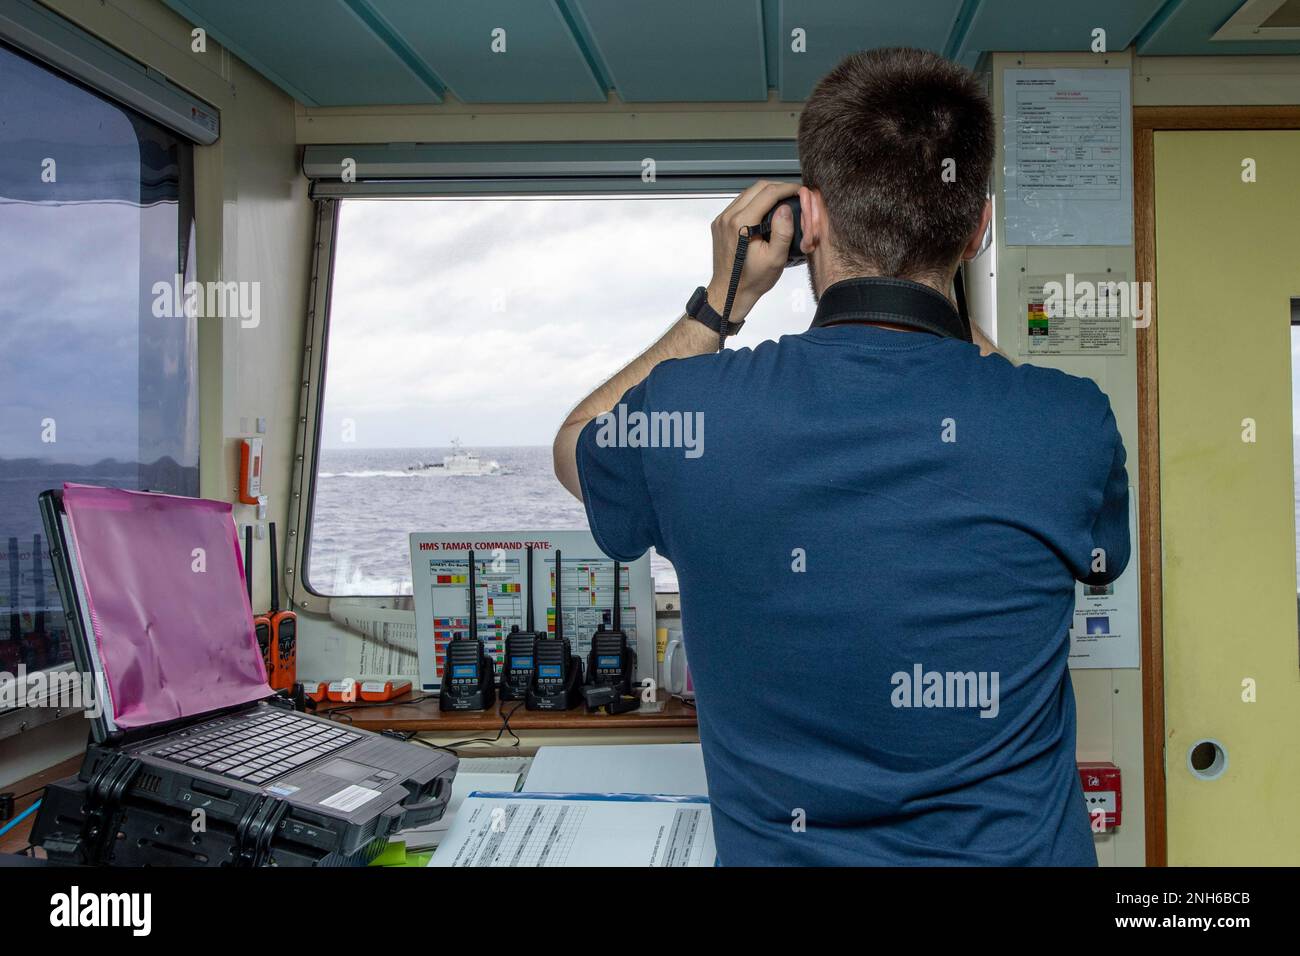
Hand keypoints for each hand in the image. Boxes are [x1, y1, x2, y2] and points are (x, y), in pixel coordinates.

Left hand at [706, 180, 800, 323]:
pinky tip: (766, 211)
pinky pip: (739, 204)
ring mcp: (722, 220)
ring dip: (766, 194)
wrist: (730, 293)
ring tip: (783, 201)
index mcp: (740, 223)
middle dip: (778, 187)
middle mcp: (728, 218)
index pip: (768, 193)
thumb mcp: (775, 259)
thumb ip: (783, 231)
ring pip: (747, 194)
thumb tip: (786, 208)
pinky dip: (755, 202)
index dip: (788, 188)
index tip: (800, 191)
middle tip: (794, 194)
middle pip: (757, 188)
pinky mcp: (720, 224)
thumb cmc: (751, 280)